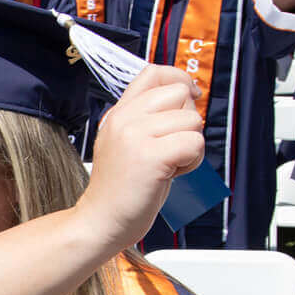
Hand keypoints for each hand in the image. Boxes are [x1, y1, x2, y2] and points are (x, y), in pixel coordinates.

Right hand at [76, 66, 205, 251]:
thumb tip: (187, 97)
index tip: (189, 98)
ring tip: (169, 163)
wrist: (100, 221)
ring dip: (191, 144)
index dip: (179, 80)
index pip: (154, 72)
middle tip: (171, 146)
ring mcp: (136, 136)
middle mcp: (125, 119)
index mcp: (118, 112)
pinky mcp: (152, 157)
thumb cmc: (120, 189)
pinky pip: (194, 143)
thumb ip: (146, 118)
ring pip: (192, 120)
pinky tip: (172, 174)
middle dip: (188, 120)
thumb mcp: (125, 142)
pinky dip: (192, 162)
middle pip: (180, 93)